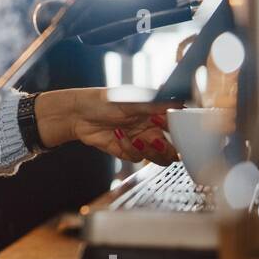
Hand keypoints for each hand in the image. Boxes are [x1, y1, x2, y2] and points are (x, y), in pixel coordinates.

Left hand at [35, 88, 179, 165]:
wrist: (78, 114)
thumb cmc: (105, 100)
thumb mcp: (133, 100)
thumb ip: (157, 104)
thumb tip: (181, 102)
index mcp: (157, 114)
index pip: (179, 126)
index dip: (181, 131)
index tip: (172, 127)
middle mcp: (151, 129)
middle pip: (173, 148)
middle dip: (168, 148)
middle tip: (157, 140)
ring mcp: (140, 141)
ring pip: (158, 158)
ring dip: (150, 151)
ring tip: (139, 139)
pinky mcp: (127, 151)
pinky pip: (136, 157)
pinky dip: (129, 148)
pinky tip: (118, 135)